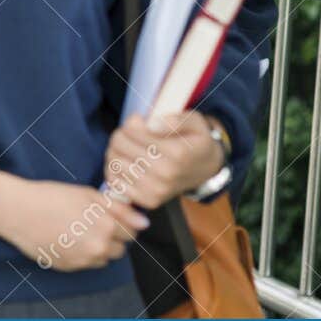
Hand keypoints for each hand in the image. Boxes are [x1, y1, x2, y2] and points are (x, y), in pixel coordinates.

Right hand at [0, 171, 148, 272]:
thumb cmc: (50, 197)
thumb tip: (143, 222)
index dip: (123, 222)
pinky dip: (84, 254)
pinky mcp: (69, 268)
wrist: (18, 210)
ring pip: (104, 258)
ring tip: (79, 230)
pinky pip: (87, 263)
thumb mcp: (87, 194)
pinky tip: (69, 239)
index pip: (132, 232)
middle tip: (93, 221)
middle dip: (113, 236)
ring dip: (99, 246)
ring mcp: (83, 260)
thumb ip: (119, 209)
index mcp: (107, 227)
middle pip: (120, 248)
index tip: (112, 216)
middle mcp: (98, 248)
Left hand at [103, 111, 225, 207]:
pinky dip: (115, 170)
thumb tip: (152, 124)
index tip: (138, 121)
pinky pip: (116, 182)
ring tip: (127, 147)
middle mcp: (166, 174)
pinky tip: (126, 163)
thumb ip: (175, 119)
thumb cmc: (194, 141)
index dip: (131, 123)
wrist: (205, 169)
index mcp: (177, 153)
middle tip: (129, 133)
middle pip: (120, 145)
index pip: (133, 132)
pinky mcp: (149, 201)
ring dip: (115, 151)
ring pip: (115, 163)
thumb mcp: (193, 122)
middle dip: (120, 134)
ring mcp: (157, 190)